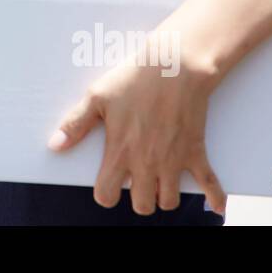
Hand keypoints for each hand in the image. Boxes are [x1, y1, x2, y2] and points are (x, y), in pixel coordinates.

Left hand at [47, 35, 227, 214]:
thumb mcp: (97, 97)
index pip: (108, 195)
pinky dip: (215, 196)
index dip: (105, 194)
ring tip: (158, 183)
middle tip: (135, 182)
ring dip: (164, 196)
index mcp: (121, 152)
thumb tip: (55, 146)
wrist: (175, 66)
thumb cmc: (135, 79)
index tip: (107, 183)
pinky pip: (210, 183)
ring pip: (170, 201)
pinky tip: (217, 206)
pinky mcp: (195, 151)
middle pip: (142, 204)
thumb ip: (76, 124)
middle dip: (137, 198)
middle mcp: (147, 162)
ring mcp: (174, 160)